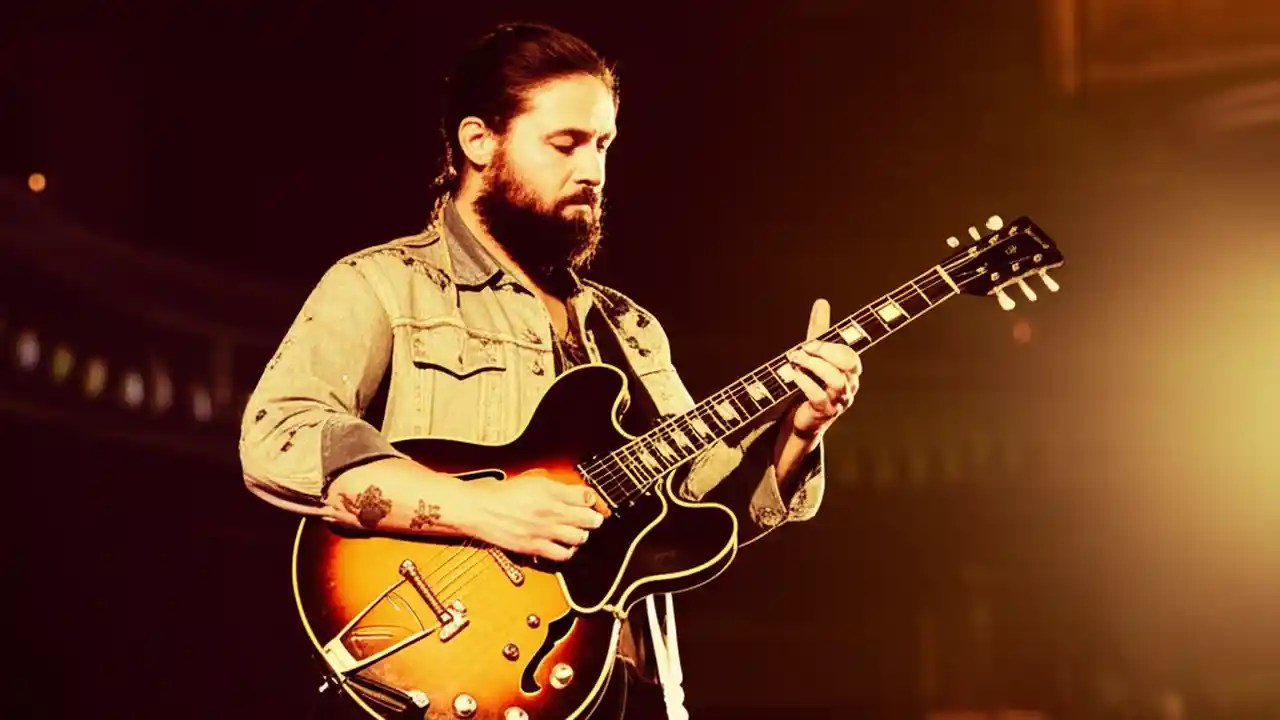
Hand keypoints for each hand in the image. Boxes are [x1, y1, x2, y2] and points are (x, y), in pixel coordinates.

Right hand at [465, 474, 604, 560]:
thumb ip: (555, 487)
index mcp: (550, 490)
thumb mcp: (532, 480)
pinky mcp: (535, 546)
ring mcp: (544, 530)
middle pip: (589, 518)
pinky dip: (568, 552)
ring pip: (580, 538)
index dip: (594, 501)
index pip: (586, 496)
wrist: (479, 508)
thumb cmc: (501, 493)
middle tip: (593, 519)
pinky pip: (563, 554)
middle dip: (594, 519)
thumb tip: (574, 493)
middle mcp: (550, 510)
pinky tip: (565, 547)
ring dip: (582, 535)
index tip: (593, 503)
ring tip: (578, 533)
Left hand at [785, 298, 861, 439]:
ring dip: (814, 366)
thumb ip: (819, 331)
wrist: (804, 419)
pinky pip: (818, 396)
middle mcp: (849, 386)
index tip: (810, 342)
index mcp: (850, 372)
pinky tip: (793, 375)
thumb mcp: (815, 356)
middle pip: (847, 364)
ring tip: (796, 360)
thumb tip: (822, 302)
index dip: (831, 347)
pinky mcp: (824, 413)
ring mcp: (839, 401)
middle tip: (801, 350)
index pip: (851, 356)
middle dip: (824, 352)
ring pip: (835, 380)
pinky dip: (804, 383)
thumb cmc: (812, 383)